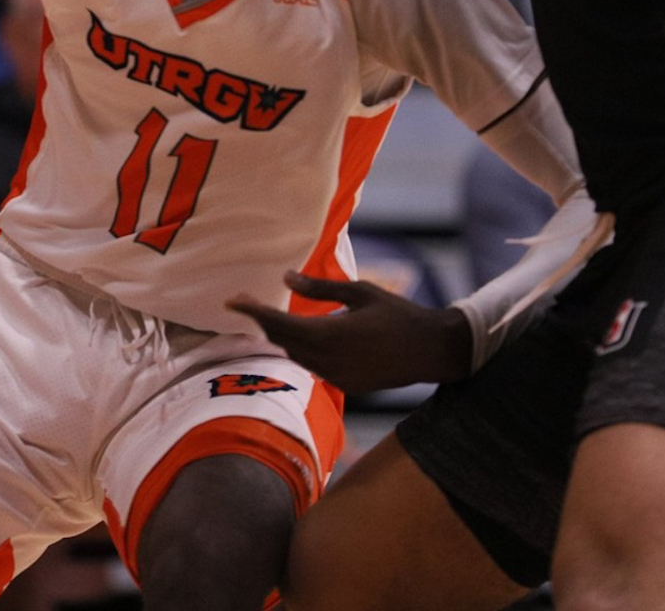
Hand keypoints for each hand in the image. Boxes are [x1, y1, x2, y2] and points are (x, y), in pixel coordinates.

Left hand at [227, 272, 471, 393]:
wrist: (432, 351)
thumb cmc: (398, 314)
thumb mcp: (361, 292)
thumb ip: (321, 288)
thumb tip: (285, 278)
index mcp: (331, 334)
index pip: (279, 323)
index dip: (253, 311)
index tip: (232, 300)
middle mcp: (329, 361)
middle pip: (282, 341)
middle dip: (263, 322)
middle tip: (247, 303)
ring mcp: (337, 377)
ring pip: (295, 356)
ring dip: (281, 338)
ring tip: (269, 317)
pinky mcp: (346, 387)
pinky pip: (313, 367)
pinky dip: (302, 351)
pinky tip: (301, 337)